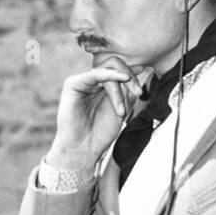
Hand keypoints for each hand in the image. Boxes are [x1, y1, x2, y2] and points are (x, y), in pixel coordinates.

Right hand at [47, 55, 145, 170]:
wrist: (83, 150)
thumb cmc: (100, 133)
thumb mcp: (122, 108)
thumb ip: (129, 89)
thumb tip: (141, 67)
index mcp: (102, 86)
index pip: (119, 69)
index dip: (132, 73)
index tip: (142, 83)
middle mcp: (92, 82)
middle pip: (114, 65)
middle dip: (129, 77)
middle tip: (138, 94)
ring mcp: (83, 82)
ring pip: (107, 70)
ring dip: (119, 88)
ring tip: (121, 110)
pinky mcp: (73, 84)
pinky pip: (94, 73)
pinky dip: (110, 75)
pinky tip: (122, 78)